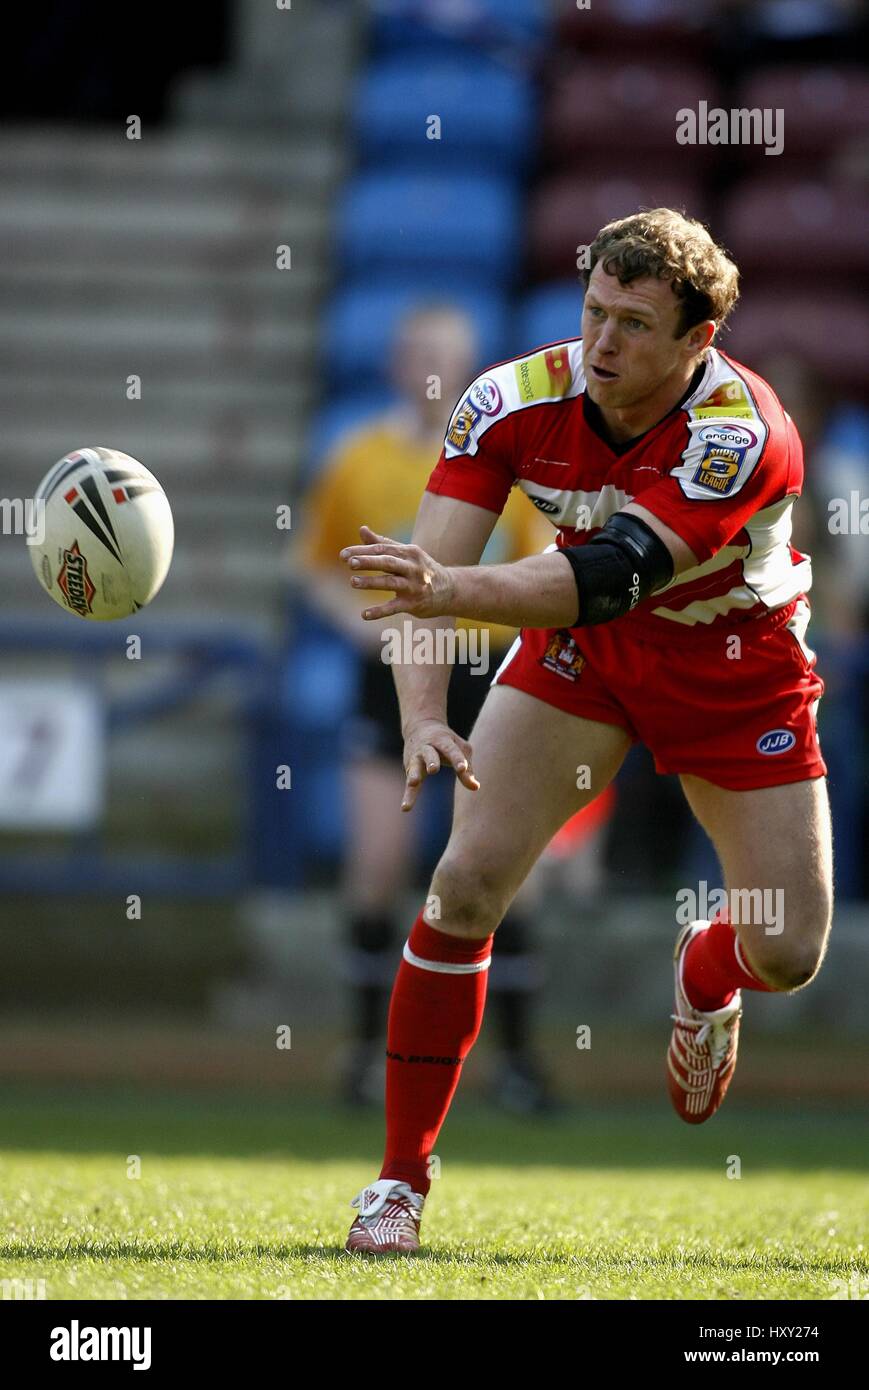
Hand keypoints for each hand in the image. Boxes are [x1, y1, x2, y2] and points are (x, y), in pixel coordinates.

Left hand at [340, 526, 455, 619]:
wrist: (450, 590)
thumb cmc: (421, 569)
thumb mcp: (406, 554)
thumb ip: (383, 543)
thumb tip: (362, 529)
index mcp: (408, 552)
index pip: (382, 549)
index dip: (362, 551)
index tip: (343, 555)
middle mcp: (412, 567)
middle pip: (387, 562)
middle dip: (368, 561)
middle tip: (349, 562)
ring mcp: (414, 586)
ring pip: (391, 582)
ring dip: (371, 582)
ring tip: (353, 582)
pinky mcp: (414, 604)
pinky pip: (394, 608)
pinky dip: (379, 611)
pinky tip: (364, 615)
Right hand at [401, 717, 479, 811]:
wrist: (420, 727)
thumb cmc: (447, 742)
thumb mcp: (460, 749)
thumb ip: (467, 769)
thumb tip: (475, 787)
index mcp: (443, 740)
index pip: (451, 750)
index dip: (457, 759)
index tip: (462, 769)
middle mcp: (427, 747)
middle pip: (429, 754)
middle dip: (431, 761)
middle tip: (433, 769)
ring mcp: (416, 758)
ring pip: (415, 766)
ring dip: (414, 774)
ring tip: (414, 782)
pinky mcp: (410, 770)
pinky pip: (409, 785)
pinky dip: (408, 796)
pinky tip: (405, 808)